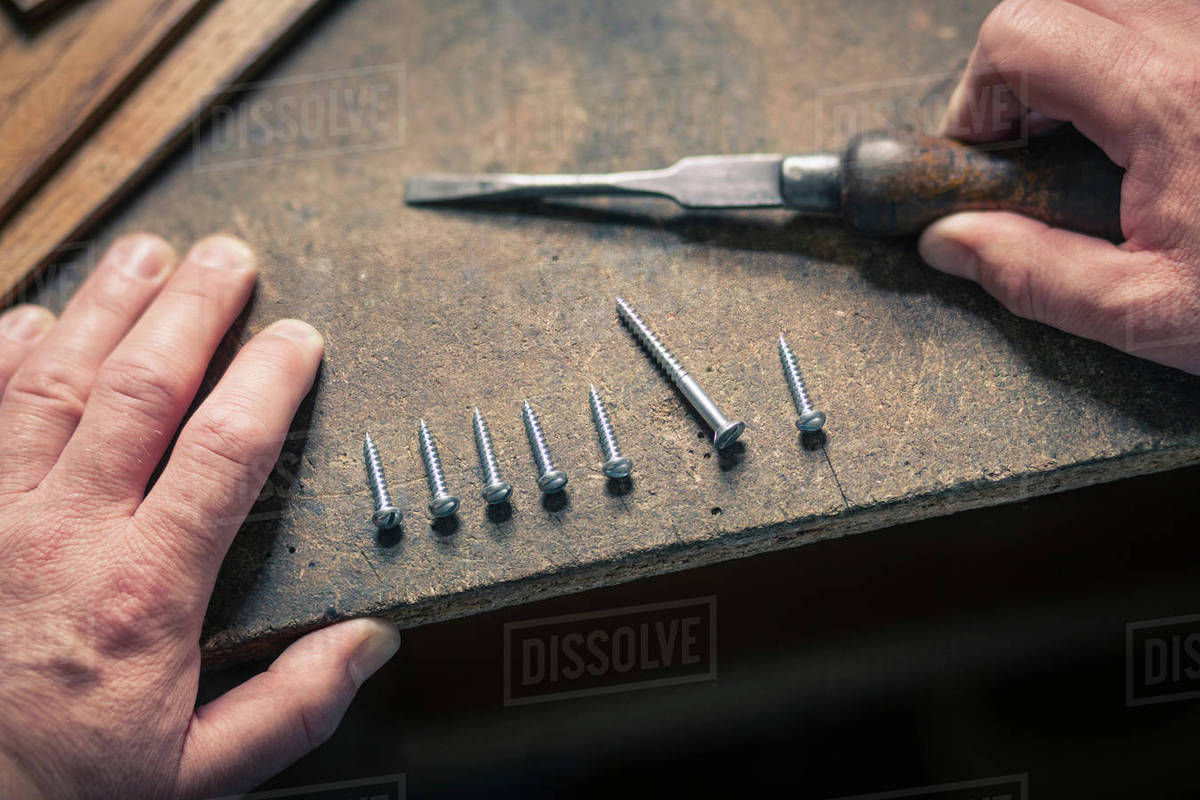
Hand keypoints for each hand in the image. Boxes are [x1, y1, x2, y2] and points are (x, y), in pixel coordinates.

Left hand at [0, 235, 399, 798]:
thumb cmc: (63, 788)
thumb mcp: (198, 774)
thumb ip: (292, 706)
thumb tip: (372, 640)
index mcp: (141, 593)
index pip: (222, 452)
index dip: (267, 381)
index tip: (298, 337)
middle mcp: (61, 536)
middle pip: (138, 390)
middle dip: (191, 311)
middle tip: (228, 256)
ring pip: (52, 382)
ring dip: (104, 306)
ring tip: (145, 251)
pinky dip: (2, 355)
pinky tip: (33, 317)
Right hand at [918, 0, 1199, 373]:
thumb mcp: (1151, 309)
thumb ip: (1034, 272)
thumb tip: (951, 243)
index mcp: (1169, 97)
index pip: (1020, 38)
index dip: (978, 96)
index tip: (987, 151)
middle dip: (1024, 61)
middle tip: (1033, 136)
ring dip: (1084, 45)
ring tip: (1096, 122)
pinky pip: (1172, 16)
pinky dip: (1142, 45)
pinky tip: (1155, 112)